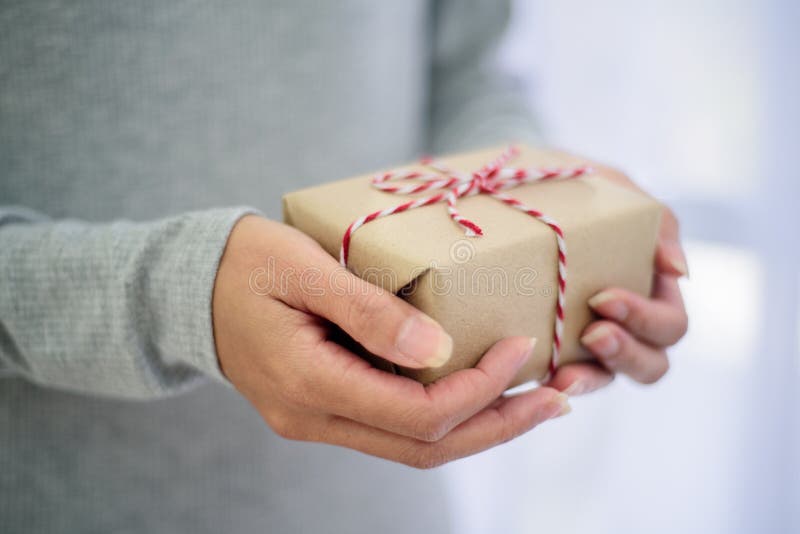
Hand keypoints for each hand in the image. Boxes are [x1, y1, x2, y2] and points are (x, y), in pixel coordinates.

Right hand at [212, 216, 569, 467]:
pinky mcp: (323, 408)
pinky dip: (445, 414)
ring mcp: (316, 420)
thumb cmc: (244, 262)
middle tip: (558, 398)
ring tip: (536, 401)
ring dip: (478, 426)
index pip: (415, 412)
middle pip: (424, 447)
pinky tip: (478, 391)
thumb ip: (367, 311)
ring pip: (412, 446)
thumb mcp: (302, 266)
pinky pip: (393, 426)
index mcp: (308, 381)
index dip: (478, 388)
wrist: (189, 289)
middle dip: (498, 425)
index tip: (519, 347)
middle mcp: (313, 417)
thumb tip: (438, 349)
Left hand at [547, 164, 688, 394]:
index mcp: (653, 289)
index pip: (670, 325)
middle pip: (651, 364)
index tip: (602, 297)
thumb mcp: (616, 189)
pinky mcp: (551, 348)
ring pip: (608, 379)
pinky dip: (555, 383)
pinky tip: (537, 382)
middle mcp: (628, 323)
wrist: (517, 184)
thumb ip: (655, 223)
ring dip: (590, 381)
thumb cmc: (575, 184)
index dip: (644, 319)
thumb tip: (679, 271)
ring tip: (561, 379)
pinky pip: (562, 377)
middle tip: (591, 334)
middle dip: (625, 352)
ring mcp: (589, 340)